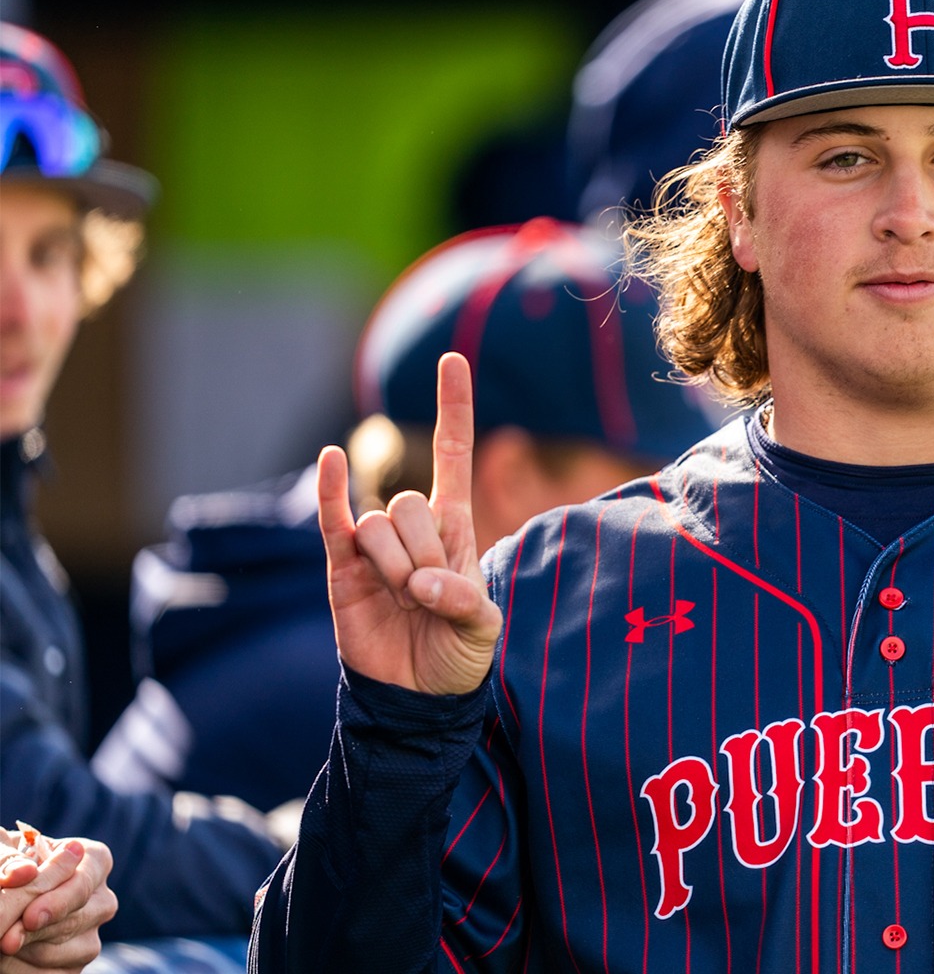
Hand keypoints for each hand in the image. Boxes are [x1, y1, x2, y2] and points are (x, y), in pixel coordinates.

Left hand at [0, 838, 113, 972]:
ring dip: (27, 950)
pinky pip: (56, 973)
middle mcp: (101, 899)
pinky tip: (7, 960)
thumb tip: (24, 872)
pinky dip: (26, 969)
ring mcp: (92, 933)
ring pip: (67, 950)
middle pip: (76, 918)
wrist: (4, 902)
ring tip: (2, 942)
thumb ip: (7, 861)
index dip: (58, 901)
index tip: (30, 918)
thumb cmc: (7, 869)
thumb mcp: (2, 855)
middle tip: (6, 942)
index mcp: (93, 860)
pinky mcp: (75, 963)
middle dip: (36, 931)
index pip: (84, 881)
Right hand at [320, 353, 501, 695]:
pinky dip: (331, 493)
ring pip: (378, 525)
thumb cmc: (457, 656)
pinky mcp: (342, 569)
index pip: (454, 454)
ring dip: (392, 566)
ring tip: (400, 602)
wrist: (416, 696)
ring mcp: (375, 547)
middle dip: (421, 552)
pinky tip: (330, 461)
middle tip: (427, 596)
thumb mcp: (482, 630)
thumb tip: (423, 586)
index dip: (454, 408)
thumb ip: (464, 603)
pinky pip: (333, 522)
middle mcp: (413, 529)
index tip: (453, 358)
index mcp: (456, 529)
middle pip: (410, 503)